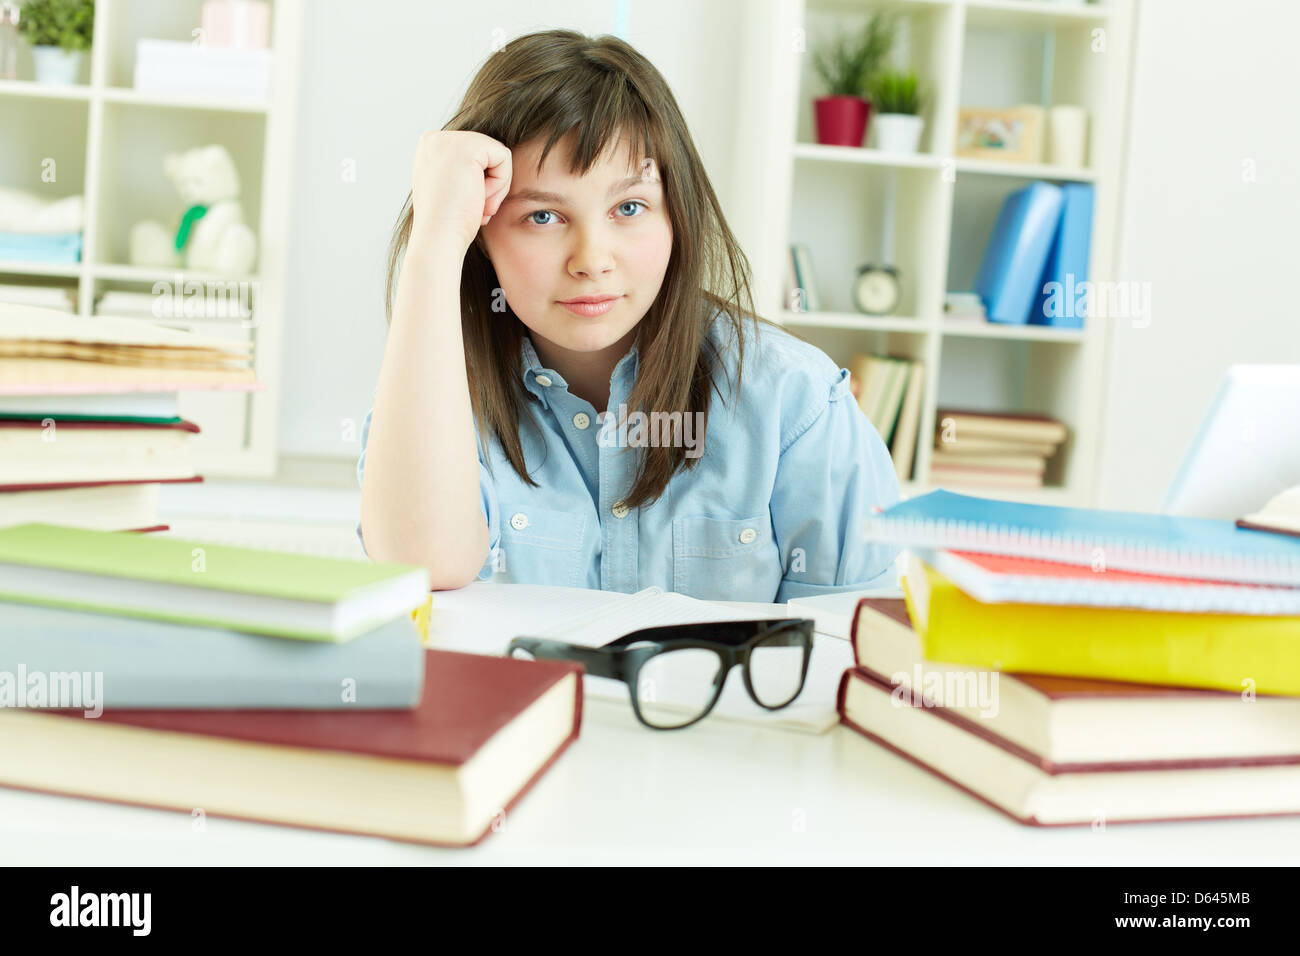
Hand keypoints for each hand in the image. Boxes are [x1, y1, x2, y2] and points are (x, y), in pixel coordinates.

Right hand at [409, 130, 512, 253]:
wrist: (439, 240)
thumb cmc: (448, 224)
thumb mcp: (452, 188)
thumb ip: (462, 170)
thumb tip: (483, 166)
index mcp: (429, 147)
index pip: (475, 155)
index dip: (478, 182)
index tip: (463, 203)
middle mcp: (435, 138)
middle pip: (487, 153)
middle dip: (489, 185)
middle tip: (472, 207)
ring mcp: (449, 140)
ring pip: (498, 156)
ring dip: (495, 187)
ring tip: (474, 204)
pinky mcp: (467, 147)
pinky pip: (504, 158)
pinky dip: (500, 184)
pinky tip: (479, 198)